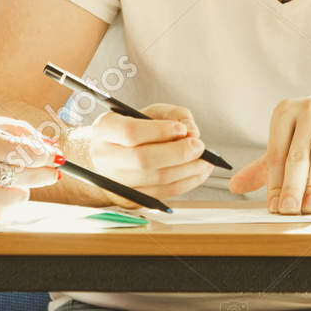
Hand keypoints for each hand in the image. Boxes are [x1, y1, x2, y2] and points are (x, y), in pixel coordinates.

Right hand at [0, 113, 62, 222]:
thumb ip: (13, 129)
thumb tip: (48, 143)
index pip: (30, 152)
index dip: (47, 155)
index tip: (54, 156)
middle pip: (31, 176)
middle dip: (45, 173)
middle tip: (50, 170)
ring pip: (20, 197)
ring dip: (20, 188)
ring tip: (4, 179)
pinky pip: (2, 212)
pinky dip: (1, 202)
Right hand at [82, 103, 211, 200]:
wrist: (107, 160)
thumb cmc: (131, 131)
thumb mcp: (147, 112)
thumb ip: (172, 115)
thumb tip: (191, 131)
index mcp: (105, 130)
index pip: (130, 132)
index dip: (159, 131)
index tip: (182, 129)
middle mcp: (105, 157)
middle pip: (143, 159)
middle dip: (177, 153)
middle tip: (199, 146)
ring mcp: (116, 182)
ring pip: (156, 179)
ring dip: (188, 170)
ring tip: (205, 160)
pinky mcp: (130, 198)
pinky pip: (163, 193)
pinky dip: (186, 183)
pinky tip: (199, 172)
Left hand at [228, 95, 310, 213]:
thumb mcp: (293, 142)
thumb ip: (266, 165)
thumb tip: (235, 186)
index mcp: (286, 111)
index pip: (276, 152)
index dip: (274, 182)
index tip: (274, 207)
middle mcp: (309, 108)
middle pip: (297, 155)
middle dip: (292, 187)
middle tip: (288, 212)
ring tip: (310, 210)